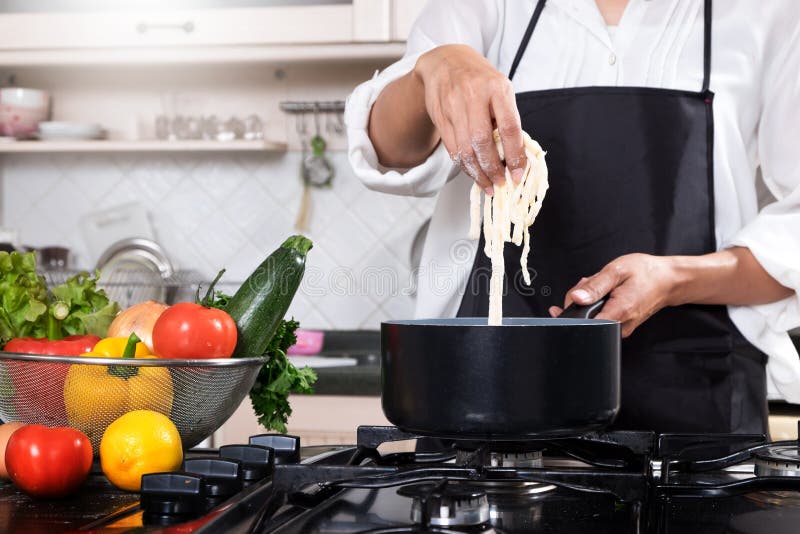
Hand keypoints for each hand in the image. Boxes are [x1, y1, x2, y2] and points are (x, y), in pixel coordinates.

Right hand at [414, 44, 526, 194]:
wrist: (445, 62)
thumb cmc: (479, 79)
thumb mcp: (500, 89)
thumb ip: (507, 118)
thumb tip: (515, 155)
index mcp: (497, 88)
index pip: (509, 127)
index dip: (514, 155)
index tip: (518, 173)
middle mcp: (474, 96)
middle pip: (483, 142)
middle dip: (493, 168)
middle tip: (501, 183)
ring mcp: (454, 107)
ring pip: (465, 150)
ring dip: (478, 173)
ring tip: (488, 184)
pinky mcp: (440, 118)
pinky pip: (453, 149)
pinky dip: (464, 166)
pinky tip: (473, 173)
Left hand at [548, 254, 680, 337]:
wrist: (668, 280)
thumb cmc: (646, 273)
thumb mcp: (617, 270)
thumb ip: (594, 285)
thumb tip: (576, 297)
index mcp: (618, 312)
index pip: (584, 324)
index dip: (572, 312)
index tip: (573, 297)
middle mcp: (620, 325)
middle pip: (585, 320)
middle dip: (580, 301)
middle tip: (589, 284)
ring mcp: (622, 328)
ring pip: (592, 318)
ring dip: (590, 302)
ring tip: (602, 287)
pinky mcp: (622, 326)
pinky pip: (601, 318)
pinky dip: (598, 305)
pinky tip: (606, 294)